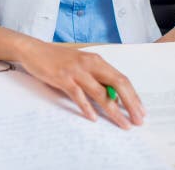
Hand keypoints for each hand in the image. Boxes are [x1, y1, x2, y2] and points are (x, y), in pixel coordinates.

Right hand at [19, 41, 144, 128]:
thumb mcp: (81, 65)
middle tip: (137, 120)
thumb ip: (96, 78)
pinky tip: (94, 117)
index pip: (121, 79)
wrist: (33, 50)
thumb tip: (113, 99)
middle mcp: (89, 64)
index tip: (141, 111)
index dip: (133, 96)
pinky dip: (87, 107)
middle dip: (130, 104)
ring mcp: (76, 71)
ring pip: (100, 93)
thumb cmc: (58, 59)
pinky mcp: (62, 78)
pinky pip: (79, 95)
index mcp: (96, 60)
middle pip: (117, 84)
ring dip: (113, 111)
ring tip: (122, 124)